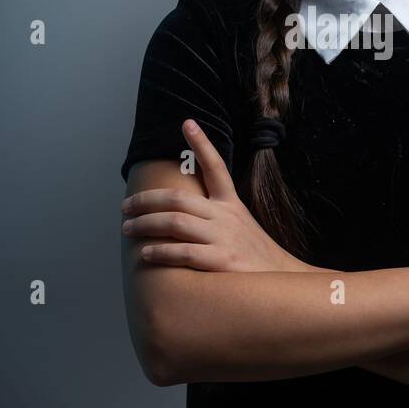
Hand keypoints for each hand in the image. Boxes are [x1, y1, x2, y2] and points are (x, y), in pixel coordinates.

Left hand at [121, 118, 307, 272]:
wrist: (283, 283)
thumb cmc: (254, 256)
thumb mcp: (240, 225)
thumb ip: (216, 215)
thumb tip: (183, 211)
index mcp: (231, 204)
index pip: (216, 168)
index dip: (202, 144)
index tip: (187, 123)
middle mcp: (226, 217)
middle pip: (179, 199)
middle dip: (146, 200)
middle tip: (125, 206)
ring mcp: (224, 239)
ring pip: (175, 223)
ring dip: (146, 224)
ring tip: (128, 228)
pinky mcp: (223, 263)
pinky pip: (184, 253)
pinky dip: (161, 251)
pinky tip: (146, 253)